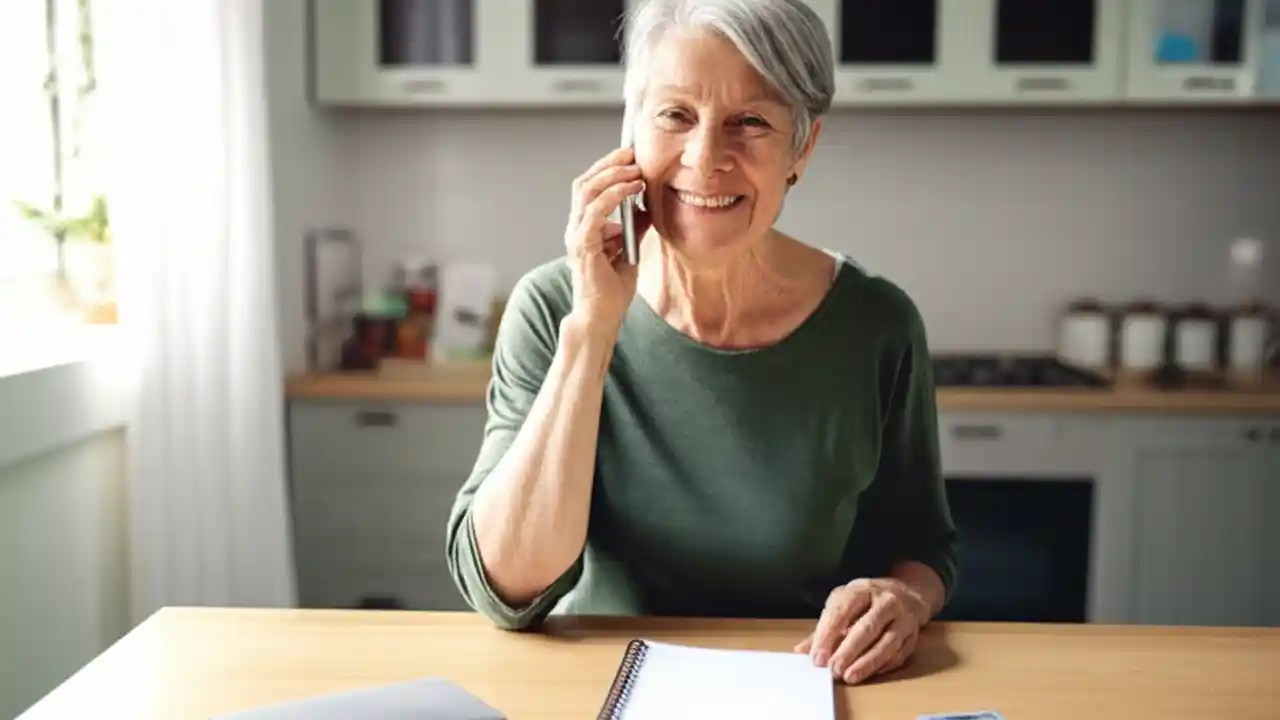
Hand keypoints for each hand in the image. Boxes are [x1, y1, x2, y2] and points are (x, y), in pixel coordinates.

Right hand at [564, 146, 651, 333]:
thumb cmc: (611, 289)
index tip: (631, 156)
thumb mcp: (630, 251)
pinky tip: (631, 189)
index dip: (607, 168)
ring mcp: (577, 235)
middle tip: (632, 153)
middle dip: (609, 164)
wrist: (601, 317)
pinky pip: (595, 212)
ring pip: (586, 191)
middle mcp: (576, 227)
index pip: (589, 187)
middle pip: (585, 182)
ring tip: (634, 169)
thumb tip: (644, 207)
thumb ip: (633, 229)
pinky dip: (613, 196)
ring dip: (612, 175)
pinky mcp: (583, 246)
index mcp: (584, 227)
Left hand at [794, 578, 929, 684]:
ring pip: (886, 643)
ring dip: (867, 662)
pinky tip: (868, 674)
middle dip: (848, 651)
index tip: (817, 657)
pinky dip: (882, 666)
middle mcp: (885, 601)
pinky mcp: (912, 636)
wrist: (907, 592)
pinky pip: (898, 654)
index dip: (828, 635)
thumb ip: (824, 628)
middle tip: (833, 669)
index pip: (843, 610)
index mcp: (862, 590)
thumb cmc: (867, 601)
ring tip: (849, 676)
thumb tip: (802, 650)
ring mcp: (903, 618)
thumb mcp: (844, 603)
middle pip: (866, 627)